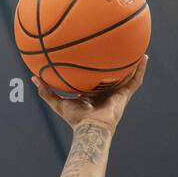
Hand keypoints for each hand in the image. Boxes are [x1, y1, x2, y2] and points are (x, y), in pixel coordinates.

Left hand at [32, 54, 147, 131]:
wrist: (90, 128)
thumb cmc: (75, 119)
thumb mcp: (58, 103)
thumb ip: (46, 92)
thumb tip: (34, 78)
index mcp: (93, 94)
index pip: (96, 80)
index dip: (96, 70)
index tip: (95, 58)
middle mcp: (107, 93)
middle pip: (113, 76)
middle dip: (116, 64)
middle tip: (118, 48)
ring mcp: (117, 94)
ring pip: (127, 76)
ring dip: (133, 64)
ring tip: (137, 48)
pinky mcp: (125, 96)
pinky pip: (136, 80)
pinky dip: (140, 69)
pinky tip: (143, 57)